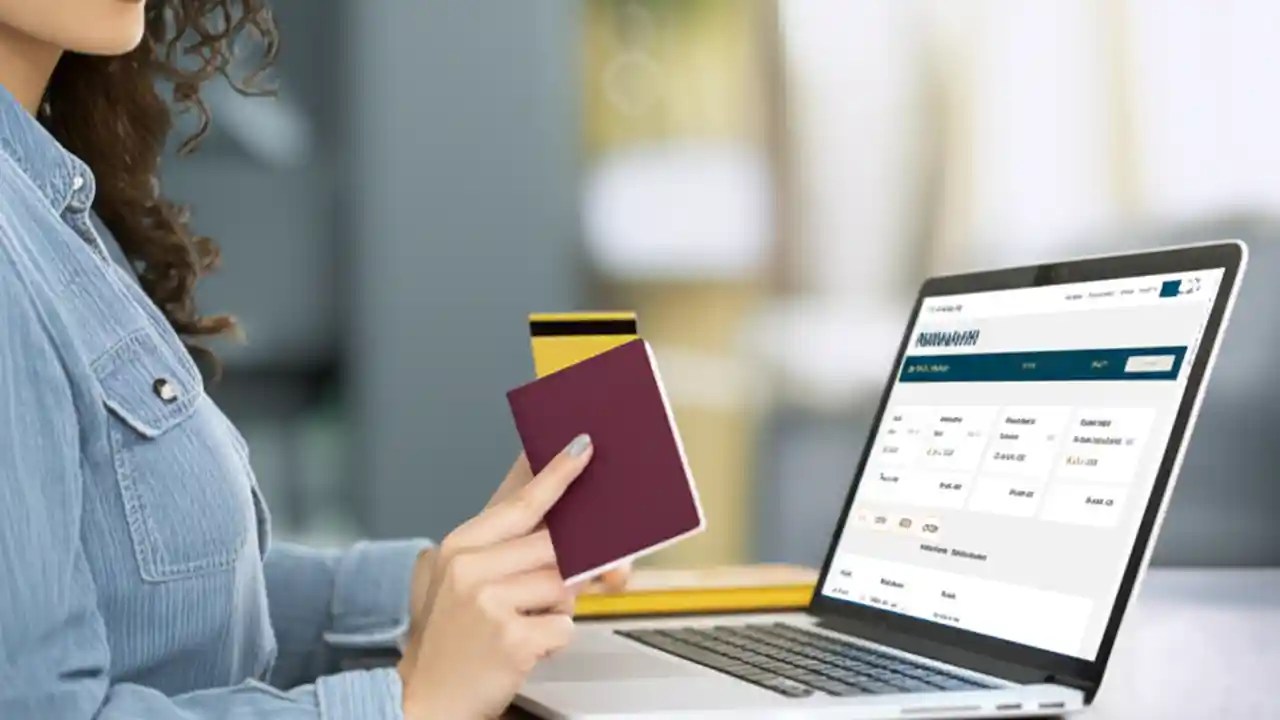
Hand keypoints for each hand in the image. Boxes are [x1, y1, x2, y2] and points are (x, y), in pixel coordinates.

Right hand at [409, 452, 631, 631]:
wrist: (426, 700)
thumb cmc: (455, 638)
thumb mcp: (468, 582)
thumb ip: (514, 551)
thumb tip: (568, 530)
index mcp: (461, 546)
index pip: (522, 503)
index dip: (558, 475)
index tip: (583, 449)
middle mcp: (471, 568)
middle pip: (556, 546)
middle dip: (569, 566)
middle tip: (547, 587)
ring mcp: (490, 602)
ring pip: (565, 585)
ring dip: (557, 607)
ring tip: (523, 622)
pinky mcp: (512, 637)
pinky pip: (564, 625)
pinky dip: (554, 639)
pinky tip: (525, 646)